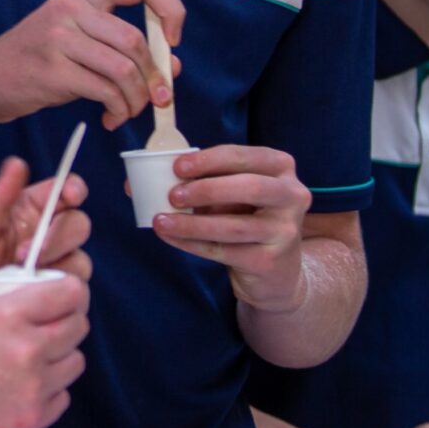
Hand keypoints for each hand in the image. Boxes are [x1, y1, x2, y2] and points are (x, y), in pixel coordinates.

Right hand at [0, 0, 183, 130]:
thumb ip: (119, 46)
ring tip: (128, 111)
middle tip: (156, 98)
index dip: (170, 10)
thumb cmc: (31, 61)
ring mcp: (59, 38)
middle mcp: (70, 8)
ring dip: (136, 99)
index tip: (172, 40)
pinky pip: (104, 91)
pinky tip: (109, 117)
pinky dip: (117, 109)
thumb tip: (171, 67)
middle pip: (136, 40)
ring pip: (124, 68)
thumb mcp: (75, 40)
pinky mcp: (52, 70)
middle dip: (154, 77)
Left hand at [0, 158, 92, 313]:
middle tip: (27, 253)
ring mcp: (56, 266)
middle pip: (78, 224)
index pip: (66, 191)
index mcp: (30, 210)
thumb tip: (16, 162)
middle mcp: (48, 235)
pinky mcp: (58, 293)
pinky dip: (58, 289)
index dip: (73, 189)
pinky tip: (34, 294)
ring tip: (23, 277)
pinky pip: (74, 288)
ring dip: (57, 266)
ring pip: (80, 259)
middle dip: (58, 235)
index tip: (70, 194)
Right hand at [0, 275, 88, 427]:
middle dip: (66, 321)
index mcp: (10, 314)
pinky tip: (23, 385)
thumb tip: (34, 284)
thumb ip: (3, 289)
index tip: (64, 296)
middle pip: (79, 326)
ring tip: (32, 359)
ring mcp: (33, 387)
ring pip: (75, 362)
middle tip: (47, 326)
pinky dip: (49, 390)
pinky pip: (63, 397)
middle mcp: (28, 349)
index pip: (72, 292)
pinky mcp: (32, 417)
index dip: (71, 291)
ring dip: (60, 357)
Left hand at [149, 144, 310, 311]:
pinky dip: (192, 244)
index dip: (210, 160)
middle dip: (207, 189)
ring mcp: (285, 231)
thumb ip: (197, 181)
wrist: (275, 271)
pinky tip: (170, 237)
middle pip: (250, 188)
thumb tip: (136, 182)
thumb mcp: (230, 193)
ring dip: (192, 223)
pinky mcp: (270, 261)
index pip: (246, 156)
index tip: (177, 167)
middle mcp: (292, 196)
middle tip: (172, 195)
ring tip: (161, 221)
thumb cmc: (245, 217)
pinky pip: (224, 251)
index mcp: (281, 168)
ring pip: (234, 226)